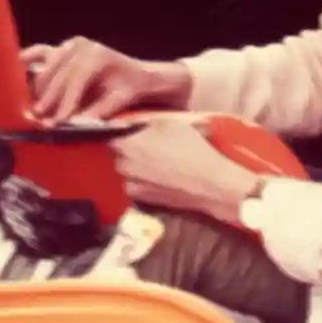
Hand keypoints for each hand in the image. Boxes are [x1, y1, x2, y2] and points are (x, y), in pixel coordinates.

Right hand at [21, 37, 192, 122]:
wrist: (136, 74)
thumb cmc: (129, 88)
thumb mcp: (120, 100)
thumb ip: (99, 112)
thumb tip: (76, 125)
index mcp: (97, 55)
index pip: (76, 80)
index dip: (65, 102)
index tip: (57, 121)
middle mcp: (81, 46)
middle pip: (58, 74)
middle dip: (48, 99)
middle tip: (39, 120)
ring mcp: (69, 45)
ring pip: (47, 67)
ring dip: (38, 90)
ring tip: (32, 110)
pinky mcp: (61, 48)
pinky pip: (39, 54)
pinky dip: (27, 63)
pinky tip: (16, 74)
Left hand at [111, 119, 260, 223]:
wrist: (209, 184)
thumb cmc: (191, 150)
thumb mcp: (170, 123)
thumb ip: (145, 121)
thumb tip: (132, 122)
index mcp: (127, 144)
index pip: (112, 134)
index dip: (124, 131)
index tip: (134, 130)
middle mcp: (123, 166)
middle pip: (120, 154)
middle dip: (132, 149)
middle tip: (153, 145)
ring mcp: (131, 186)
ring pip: (129, 171)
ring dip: (138, 166)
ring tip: (161, 163)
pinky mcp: (143, 201)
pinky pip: (137, 187)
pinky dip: (145, 182)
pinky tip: (163, 178)